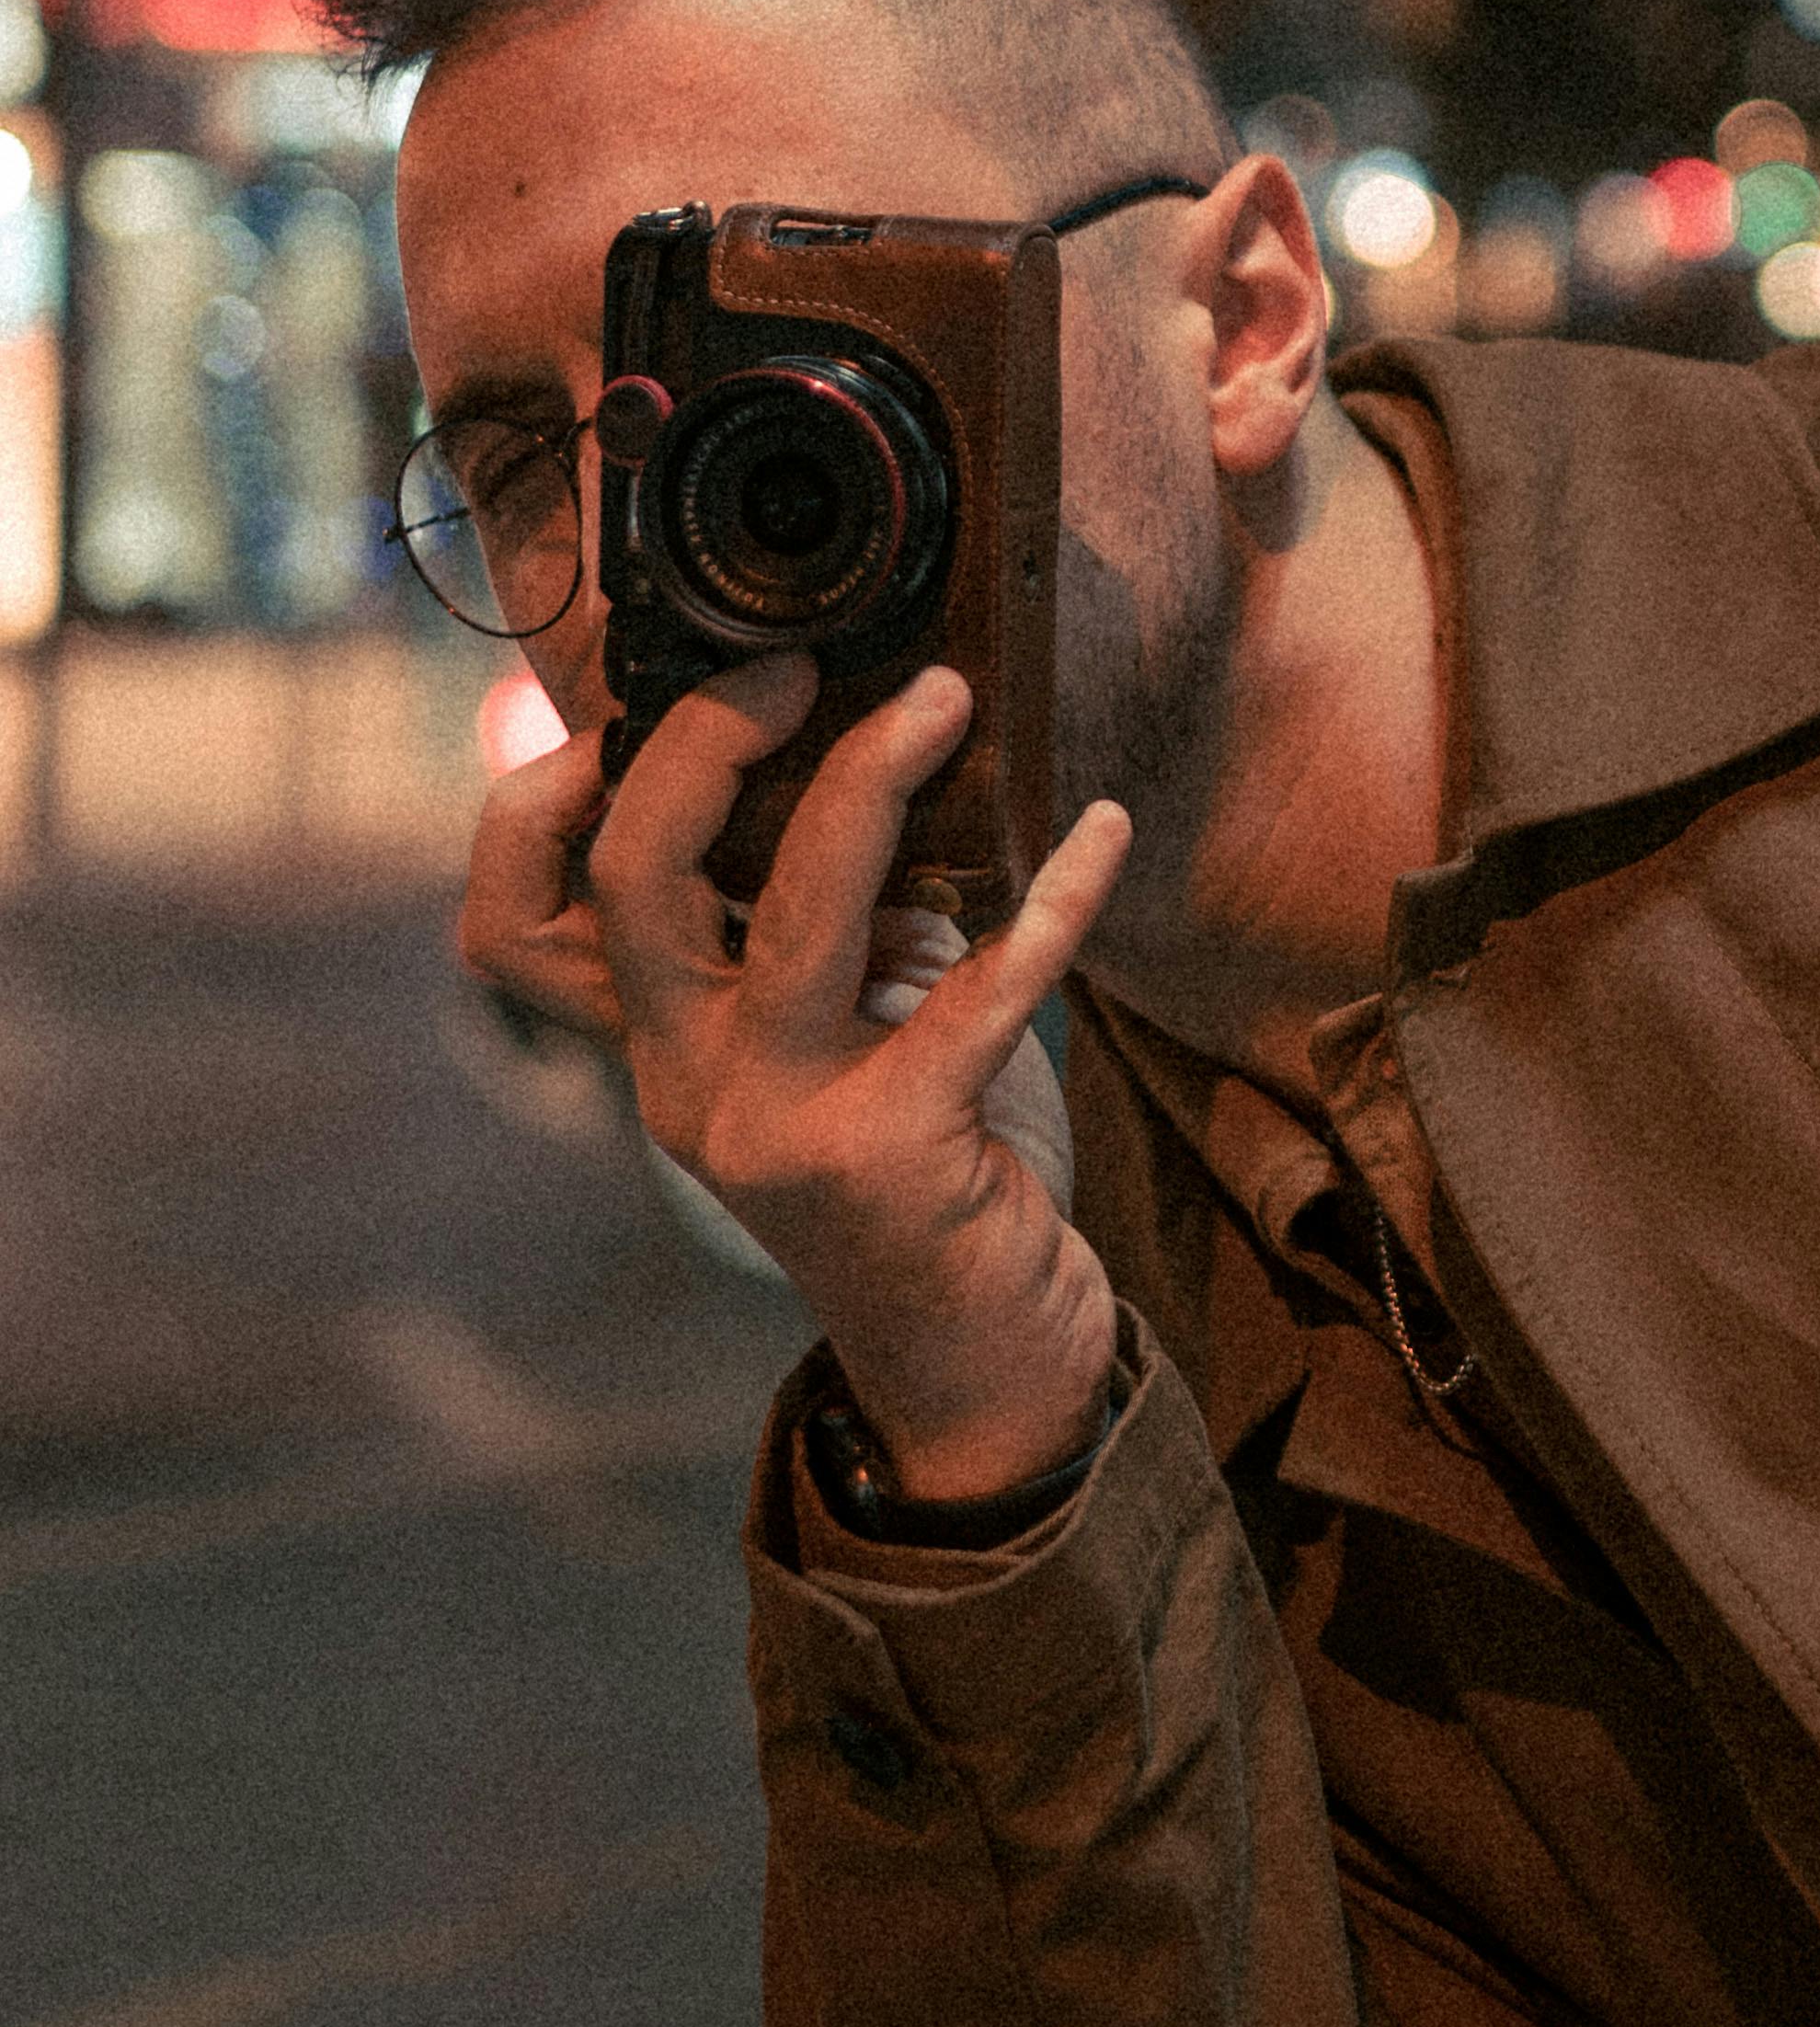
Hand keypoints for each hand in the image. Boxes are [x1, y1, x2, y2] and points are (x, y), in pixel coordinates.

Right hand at [470, 655, 1129, 1500]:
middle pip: (632, 879)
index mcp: (656, 1048)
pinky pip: (978, 991)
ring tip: (944, 698)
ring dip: (872, 782)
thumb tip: (856, 743)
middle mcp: (689, 1084)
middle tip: (797, 670)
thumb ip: (807, 927)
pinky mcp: (892, 1150)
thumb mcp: (825, 1043)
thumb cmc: (922, 1167)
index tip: (630, 707)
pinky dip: (1051, 903)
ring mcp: (780, 1121)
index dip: (541, 800)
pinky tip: (1102, 836)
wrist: (981, 1356)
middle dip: (706, 744)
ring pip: (796, 912)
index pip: (509, 923)